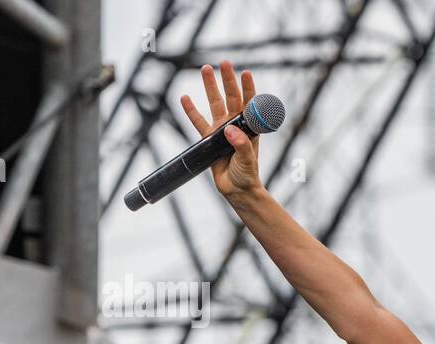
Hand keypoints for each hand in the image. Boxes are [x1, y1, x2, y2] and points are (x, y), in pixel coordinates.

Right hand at [180, 60, 262, 200]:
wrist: (236, 190)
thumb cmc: (247, 175)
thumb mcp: (247, 160)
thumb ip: (241, 145)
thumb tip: (229, 129)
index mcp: (249, 128)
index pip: (250, 104)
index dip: (248, 88)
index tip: (246, 72)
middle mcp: (235, 125)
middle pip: (231, 97)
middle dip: (228, 80)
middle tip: (224, 62)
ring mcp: (221, 129)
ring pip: (214, 103)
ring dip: (210, 86)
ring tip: (205, 68)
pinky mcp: (208, 139)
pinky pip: (197, 121)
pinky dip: (190, 110)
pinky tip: (184, 97)